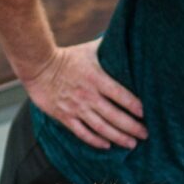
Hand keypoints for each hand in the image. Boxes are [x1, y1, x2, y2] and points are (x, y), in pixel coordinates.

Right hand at [22, 41, 144, 150]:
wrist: (38, 66)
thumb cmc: (66, 56)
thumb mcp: (90, 50)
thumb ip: (108, 48)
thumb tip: (125, 38)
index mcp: (97, 79)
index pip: (121, 95)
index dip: (135, 106)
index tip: (145, 114)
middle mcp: (89, 96)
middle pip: (115, 116)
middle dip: (132, 127)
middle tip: (145, 134)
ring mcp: (76, 108)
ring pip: (101, 128)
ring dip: (118, 137)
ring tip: (132, 144)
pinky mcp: (65, 116)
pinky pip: (82, 133)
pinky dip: (96, 141)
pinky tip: (107, 145)